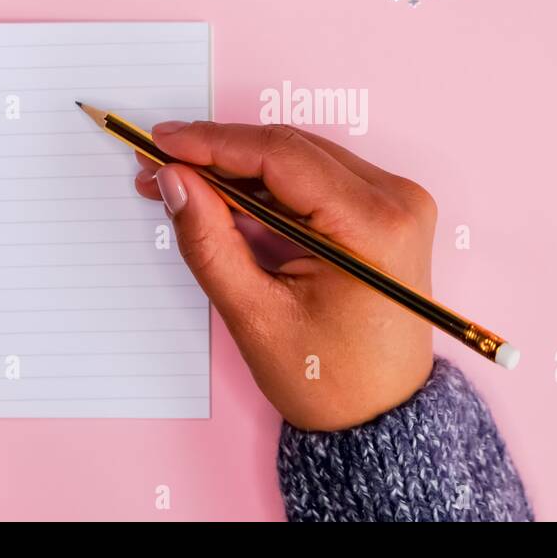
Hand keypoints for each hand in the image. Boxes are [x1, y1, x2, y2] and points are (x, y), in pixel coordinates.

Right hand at [134, 122, 435, 430]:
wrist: (382, 415)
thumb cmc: (330, 381)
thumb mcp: (257, 316)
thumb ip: (210, 242)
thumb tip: (174, 180)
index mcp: (375, 226)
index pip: (282, 156)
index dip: (213, 143)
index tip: (161, 142)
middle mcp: (397, 201)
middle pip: (293, 150)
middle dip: (219, 154)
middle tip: (159, 166)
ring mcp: (397, 203)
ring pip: (303, 158)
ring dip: (240, 168)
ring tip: (183, 184)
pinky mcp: (386, 211)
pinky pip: (318, 179)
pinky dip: (269, 185)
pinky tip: (224, 197)